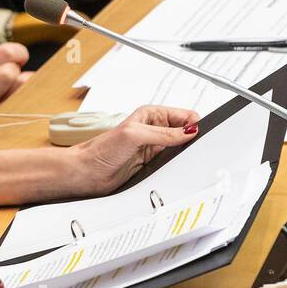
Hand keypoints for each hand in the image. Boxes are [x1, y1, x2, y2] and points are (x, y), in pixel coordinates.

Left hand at [61, 105, 199, 196]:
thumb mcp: (134, 135)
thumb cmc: (101, 149)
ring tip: (182, 158)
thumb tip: (188, 132)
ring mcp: (154, 147)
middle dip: (192, 140)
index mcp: (151, 115)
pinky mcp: (152, 164)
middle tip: (194, 148)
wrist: (87, 172)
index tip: (199, 135)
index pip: (185, 115)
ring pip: (181, 149)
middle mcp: (154, 129)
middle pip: (186, 132)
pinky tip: (175, 168)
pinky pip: (173, 163)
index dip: (194, 124)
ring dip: (184, 154)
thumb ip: (163, 134)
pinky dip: (177, 166)